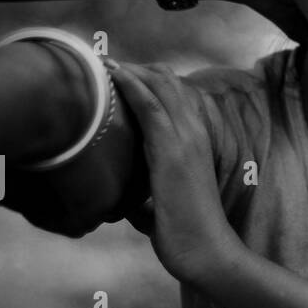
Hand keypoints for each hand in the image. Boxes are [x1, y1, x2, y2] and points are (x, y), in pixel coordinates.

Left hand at [105, 61, 238, 283]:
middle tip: (104, 62)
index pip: (173, 96)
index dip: (148, 80)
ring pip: (159, 87)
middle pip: (167, 82)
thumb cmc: (184, 233)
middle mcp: (193, 132)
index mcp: (193, 142)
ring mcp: (184, 138)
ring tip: (102, 58)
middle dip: (137, 68)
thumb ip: (147, 199)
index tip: (120, 72)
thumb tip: (128, 205)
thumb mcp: (162, 207)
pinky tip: (113, 71)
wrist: (204, 249)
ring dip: (130, 69)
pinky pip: (150, 106)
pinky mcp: (171, 150)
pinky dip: (131, 84)